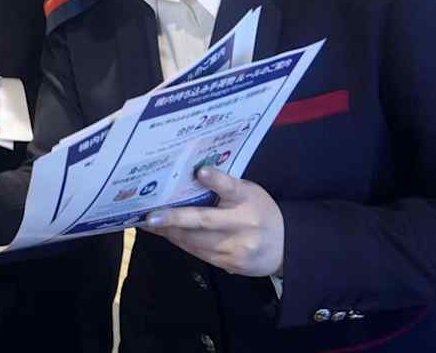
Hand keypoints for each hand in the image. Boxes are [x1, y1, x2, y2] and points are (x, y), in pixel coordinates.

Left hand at [142, 167, 283, 276]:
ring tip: (149, 223)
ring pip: (196, 240)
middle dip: (175, 219)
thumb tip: (187, 178)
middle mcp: (244, 224)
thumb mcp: (248, 193)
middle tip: (151, 216)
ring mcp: (237, 247)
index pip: (232, 187)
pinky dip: (180, 242)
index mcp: (248, 199)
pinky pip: (198, 253)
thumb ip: (224, 187)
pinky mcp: (230, 264)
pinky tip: (167, 234)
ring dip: (170, 232)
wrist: (285, 247)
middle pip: (205, 221)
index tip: (201, 172)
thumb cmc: (258, 211)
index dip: (216, 180)